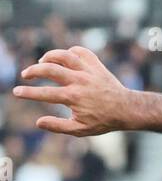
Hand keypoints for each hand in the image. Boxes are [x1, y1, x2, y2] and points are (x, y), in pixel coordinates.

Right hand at [13, 46, 135, 135]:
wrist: (126, 109)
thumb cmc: (103, 121)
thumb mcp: (81, 130)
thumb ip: (58, 126)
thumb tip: (38, 123)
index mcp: (74, 98)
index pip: (45, 94)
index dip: (28, 93)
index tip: (17, 92)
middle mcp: (79, 81)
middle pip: (49, 69)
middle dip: (33, 71)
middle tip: (26, 75)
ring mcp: (87, 70)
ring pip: (62, 55)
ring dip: (49, 57)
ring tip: (42, 63)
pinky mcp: (95, 64)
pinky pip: (79, 51)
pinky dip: (69, 52)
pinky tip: (64, 59)